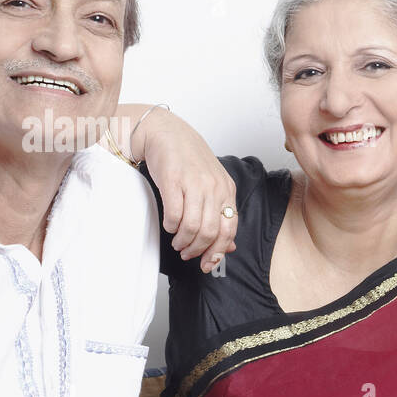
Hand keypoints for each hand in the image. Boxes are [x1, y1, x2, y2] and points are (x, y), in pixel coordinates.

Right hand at [125, 105, 237, 273]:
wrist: (166, 132)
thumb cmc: (188, 160)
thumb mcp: (212, 185)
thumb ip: (220, 213)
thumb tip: (228, 246)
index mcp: (227, 190)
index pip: (229, 229)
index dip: (218, 251)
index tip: (207, 263)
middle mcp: (214, 188)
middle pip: (211, 232)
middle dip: (198, 249)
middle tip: (187, 253)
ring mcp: (195, 184)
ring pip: (194, 227)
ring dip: (183, 240)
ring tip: (177, 242)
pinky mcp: (174, 181)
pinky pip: (175, 214)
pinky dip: (171, 225)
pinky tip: (169, 225)